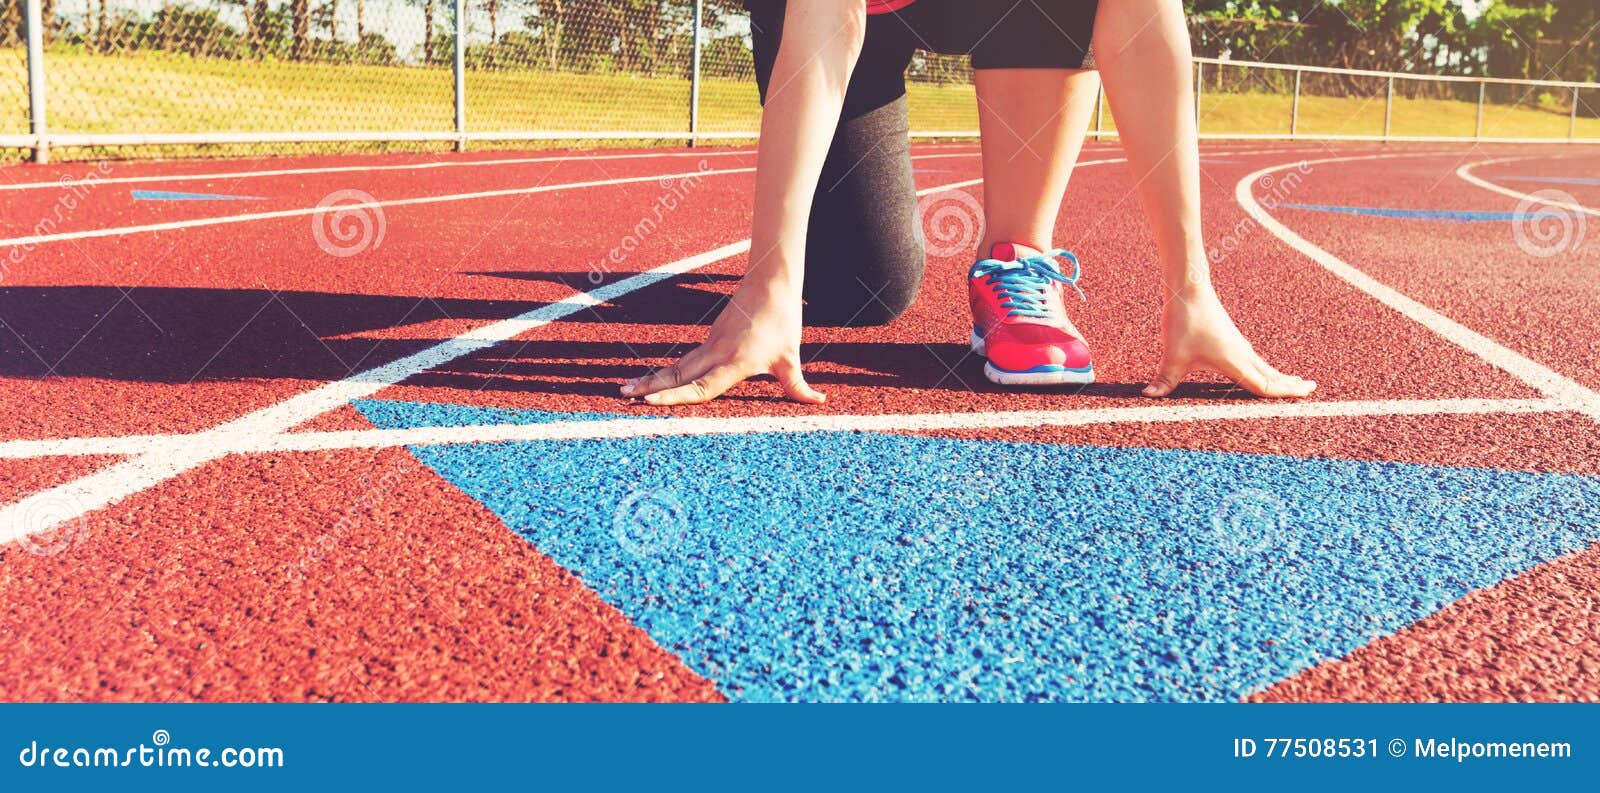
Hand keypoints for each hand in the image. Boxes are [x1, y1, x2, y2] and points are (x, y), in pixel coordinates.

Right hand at [620, 280, 825, 406]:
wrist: (771, 282)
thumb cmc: (782, 319)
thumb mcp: (791, 358)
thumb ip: (798, 386)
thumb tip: (819, 401)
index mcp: (735, 361)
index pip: (701, 386)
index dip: (675, 396)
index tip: (651, 402)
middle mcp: (716, 353)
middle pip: (677, 374)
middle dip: (649, 386)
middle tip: (623, 396)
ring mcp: (710, 344)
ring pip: (677, 365)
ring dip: (652, 378)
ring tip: (627, 389)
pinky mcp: (711, 337)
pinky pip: (686, 359)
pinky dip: (668, 371)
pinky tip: (654, 380)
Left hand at [1143, 287, 1315, 398]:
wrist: (1188, 289)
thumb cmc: (1183, 321)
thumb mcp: (1171, 355)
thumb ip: (1164, 379)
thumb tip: (1147, 396)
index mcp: (1234, 362)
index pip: (1264, 385)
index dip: (1284, 393)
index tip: (1305, 396)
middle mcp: (1242, 354)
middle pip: (1271, 375)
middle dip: (1290, 385)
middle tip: (1311, 389)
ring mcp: (1238, 345)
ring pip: (1264, 366)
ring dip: (1280, 376)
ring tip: (1294, 382)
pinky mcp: (1231, 339)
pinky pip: (1254, 359)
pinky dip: (1265, 367)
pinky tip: (1260, 369)